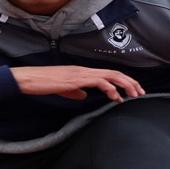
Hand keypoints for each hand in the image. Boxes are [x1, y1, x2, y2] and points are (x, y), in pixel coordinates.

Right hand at [11, 66, 144, 102]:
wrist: (29, 79)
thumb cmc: (43, 84)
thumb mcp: (63, 89)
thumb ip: (76, 91)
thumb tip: (85, 96)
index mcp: (82, 72)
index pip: (108, 74)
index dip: (123, 81)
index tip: (132, 91)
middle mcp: (85, 70)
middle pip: (114, 73)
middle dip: (130, 82)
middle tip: (141, 93)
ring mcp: (81, 73)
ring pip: (110, 75)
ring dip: (124, 85)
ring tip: (133, 95)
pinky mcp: (76, 79)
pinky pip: (98, 81)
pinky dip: (110, 88)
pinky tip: (115, 96)